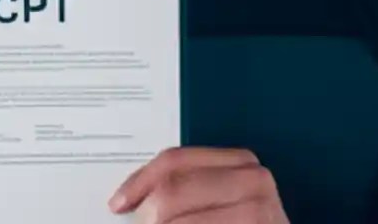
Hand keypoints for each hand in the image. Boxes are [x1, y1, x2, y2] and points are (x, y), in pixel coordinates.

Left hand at [108, 146, 287, 222]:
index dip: (140, 181)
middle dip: (149, 215)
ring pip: (177, 222)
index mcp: (240, 162)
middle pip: (173, 191)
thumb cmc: (243, 223)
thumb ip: (187, 190)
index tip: (119, 203)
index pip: (175, 160)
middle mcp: (253, 180)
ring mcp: (257, 211)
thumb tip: (131, 199)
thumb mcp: (219, 199)